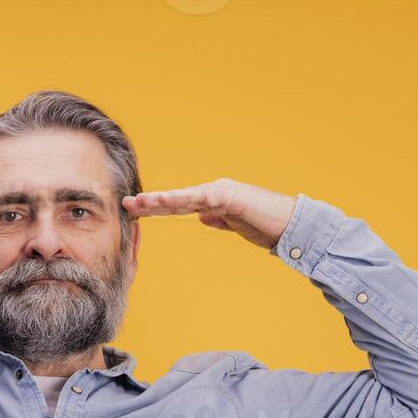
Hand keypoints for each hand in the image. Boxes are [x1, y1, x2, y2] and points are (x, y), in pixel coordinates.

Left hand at [122, 179, 297, 249]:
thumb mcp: (235, 225)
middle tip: (126, 203)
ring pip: (186, 196)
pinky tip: (170, 202)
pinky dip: (186, 200)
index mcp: (213, 199)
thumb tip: (202, 217)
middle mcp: (214, 191)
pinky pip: (203, 199)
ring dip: (162, 200)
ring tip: (142, 202)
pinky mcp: (231, 196)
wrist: (290, 224)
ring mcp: (222, 191)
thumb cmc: (265, 225)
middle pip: (177, 198)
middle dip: (151, 202)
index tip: (135, 210)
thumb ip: (219, 220)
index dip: (156, 207)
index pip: (179, 204)